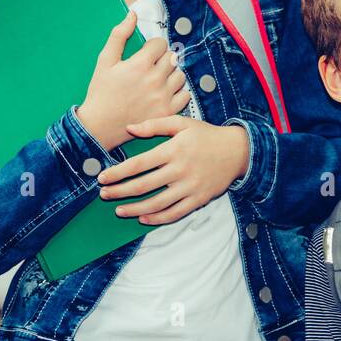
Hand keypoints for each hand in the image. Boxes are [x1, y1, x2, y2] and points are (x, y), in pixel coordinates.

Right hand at [75, 11, 190, 150]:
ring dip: (171, 75)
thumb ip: (119, 35)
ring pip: (180, 75)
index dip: (152, 47)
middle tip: (150, 68)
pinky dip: (178, 92)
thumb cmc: (101, 91)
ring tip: (157, 80)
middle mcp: (155, 80)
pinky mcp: (168, 111)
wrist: (100, 125)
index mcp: (140, 64)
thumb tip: (132, 14)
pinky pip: (185, 95)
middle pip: (171, 58)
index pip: (161, 44)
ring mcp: (163, 97)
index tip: (145, 54)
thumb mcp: (105, 60)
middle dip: (162, 60)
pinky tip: (164, 93)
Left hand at [96, 117, 249, 224]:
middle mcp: (180, 170)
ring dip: (134, 208)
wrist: (238, 151)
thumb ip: (155, 125)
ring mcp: (190, 187)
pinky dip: (157, 218)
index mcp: (173, 150)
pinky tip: (143, 218)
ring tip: (119, 210)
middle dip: (119, 191)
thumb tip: (129, 128)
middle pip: (143, 186)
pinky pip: (175, 213)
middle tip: (103, 194)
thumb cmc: (206, 135)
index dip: (117, 173)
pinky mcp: (199, 199)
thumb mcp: (182, 123)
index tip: (102, 177)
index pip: (138, 164)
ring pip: (156, 203)